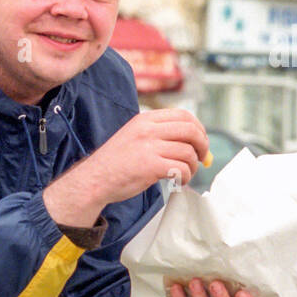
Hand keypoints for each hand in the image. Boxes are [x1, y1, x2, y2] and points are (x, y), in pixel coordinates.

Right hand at [43, 109, 208, 227]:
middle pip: (191, 130)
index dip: (199, 128)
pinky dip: (186, 177)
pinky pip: (181, 168)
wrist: (94, 180)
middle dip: (202, 145)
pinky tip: (178, 181)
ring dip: (193, 166)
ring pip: (188, 152)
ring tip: (185, 174)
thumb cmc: (115, 163)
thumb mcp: (135, 136)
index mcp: (145, 119)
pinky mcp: (150, 165)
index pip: (183, 115)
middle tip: (201, 158)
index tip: (200, 142)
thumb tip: (194, 141)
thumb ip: (159, 134)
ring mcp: (149, 147)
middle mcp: (148, 129)